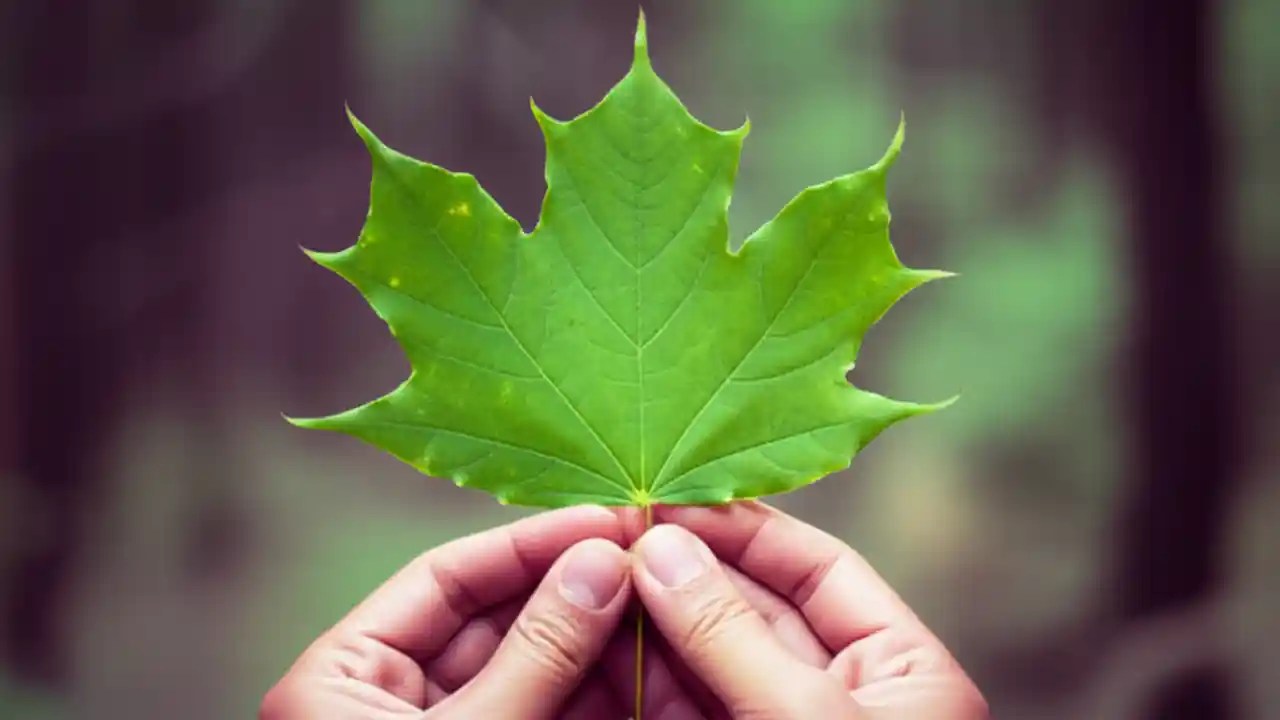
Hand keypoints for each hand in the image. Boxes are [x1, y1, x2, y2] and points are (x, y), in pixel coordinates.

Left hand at [260, 505, 635, 718]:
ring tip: (663, 605)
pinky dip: (597, 693)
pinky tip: (648, 665)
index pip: (443, 578)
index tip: (604, 522)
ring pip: (533, 668)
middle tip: (647, 559)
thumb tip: (600, 565)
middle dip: (575, 593)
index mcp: (341, 678)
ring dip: (598, 641)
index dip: (528, 544)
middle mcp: (388, 699)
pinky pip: (549, 710)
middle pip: (497, 620)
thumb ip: (534, 654)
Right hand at [627, 502, 987, 718]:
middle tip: (618, 529)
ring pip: (710, 659)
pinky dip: (639, 674)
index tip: (673, 501)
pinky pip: (680, 706)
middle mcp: (847, 698)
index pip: (823, 571)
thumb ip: (733, 636)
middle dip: (685, 571)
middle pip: (755, 611)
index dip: (745, 530)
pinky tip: (598, 633)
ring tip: (593, 570)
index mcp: (908, 677)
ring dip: (651, 617)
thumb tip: (662, 548)